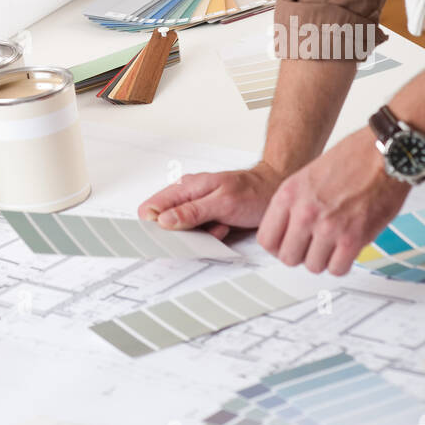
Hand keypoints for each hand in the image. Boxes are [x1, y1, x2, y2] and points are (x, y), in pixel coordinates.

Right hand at [138, 160, 283, 239]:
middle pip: (165, 223)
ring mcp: (196, 208)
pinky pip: (199, 235)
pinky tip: (224, 228)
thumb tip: (163, 221)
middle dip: (182, 234)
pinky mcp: (206, 219)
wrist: (274, 190)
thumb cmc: (253, 191)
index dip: (154, 226)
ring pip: (183, 232)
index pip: (151, 208)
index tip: (169, 237)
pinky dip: (211, 237)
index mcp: (184, 187)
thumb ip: (192, 212)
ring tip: (219, 226)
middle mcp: (187, 197)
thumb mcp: (222, 202)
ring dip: (200, 236)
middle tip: (204, 229)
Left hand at [257, 128, 408, 274]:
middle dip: (300, 255)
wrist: (382, 156)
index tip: (288, 244)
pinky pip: (337, 269)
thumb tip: (289, 232)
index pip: (266, 240)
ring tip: (331, 244)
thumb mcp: (306, 176)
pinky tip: (345, 249)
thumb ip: (294, 205)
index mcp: (289, 195)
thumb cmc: (350, 160)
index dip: (278, 246)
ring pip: (313, 267)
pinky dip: (341, 263)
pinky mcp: (353, 239)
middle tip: (311, 246)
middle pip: (288, 258)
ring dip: (322, 259)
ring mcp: (328, 227)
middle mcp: (304, 213)